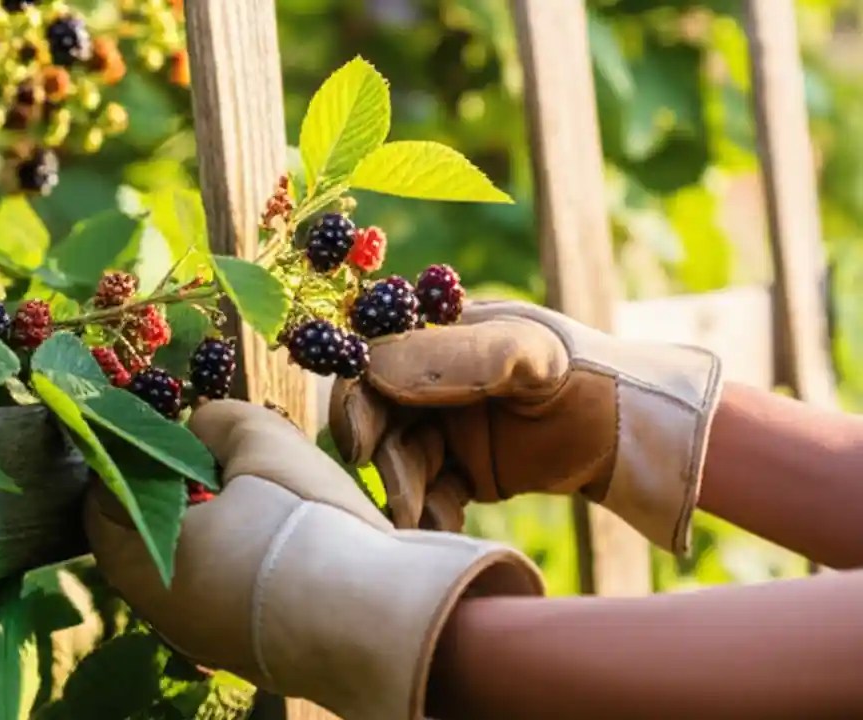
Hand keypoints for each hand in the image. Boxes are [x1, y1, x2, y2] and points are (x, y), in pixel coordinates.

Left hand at [85, 400, 541, 719]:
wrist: (383, 623)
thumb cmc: (305, 526)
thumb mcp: (258, 443)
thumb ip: (215, 422)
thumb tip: (199, 428)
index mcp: (143, 563)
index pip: (103, 502)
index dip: (128, 455)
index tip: (162, 426)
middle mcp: (165, 614)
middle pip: (147, 537)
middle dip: (173, 490)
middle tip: (213, 455)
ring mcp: (209, 641)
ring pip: (192, 569)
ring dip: (212, 527)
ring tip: (256, 492)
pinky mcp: (255, 655)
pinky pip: (231, 596)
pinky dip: (243, 562)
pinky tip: (287, 538)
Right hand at [330, 300, 722, 552]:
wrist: (633, 434)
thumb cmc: (586, 375)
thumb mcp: (530, 355)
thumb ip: (461, 358)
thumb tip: (376, 368)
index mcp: (442, 337)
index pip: (375, 361)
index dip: (356, 400)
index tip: (359, 442)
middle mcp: (435, 381)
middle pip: (381, 418)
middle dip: (383, 458)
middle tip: (398, 496)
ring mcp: (448, 427)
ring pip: (403, 460)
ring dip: (405, 491)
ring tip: (423, 520)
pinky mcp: (465, 470)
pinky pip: (430, 493)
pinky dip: (430, 511)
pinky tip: (446, 526)